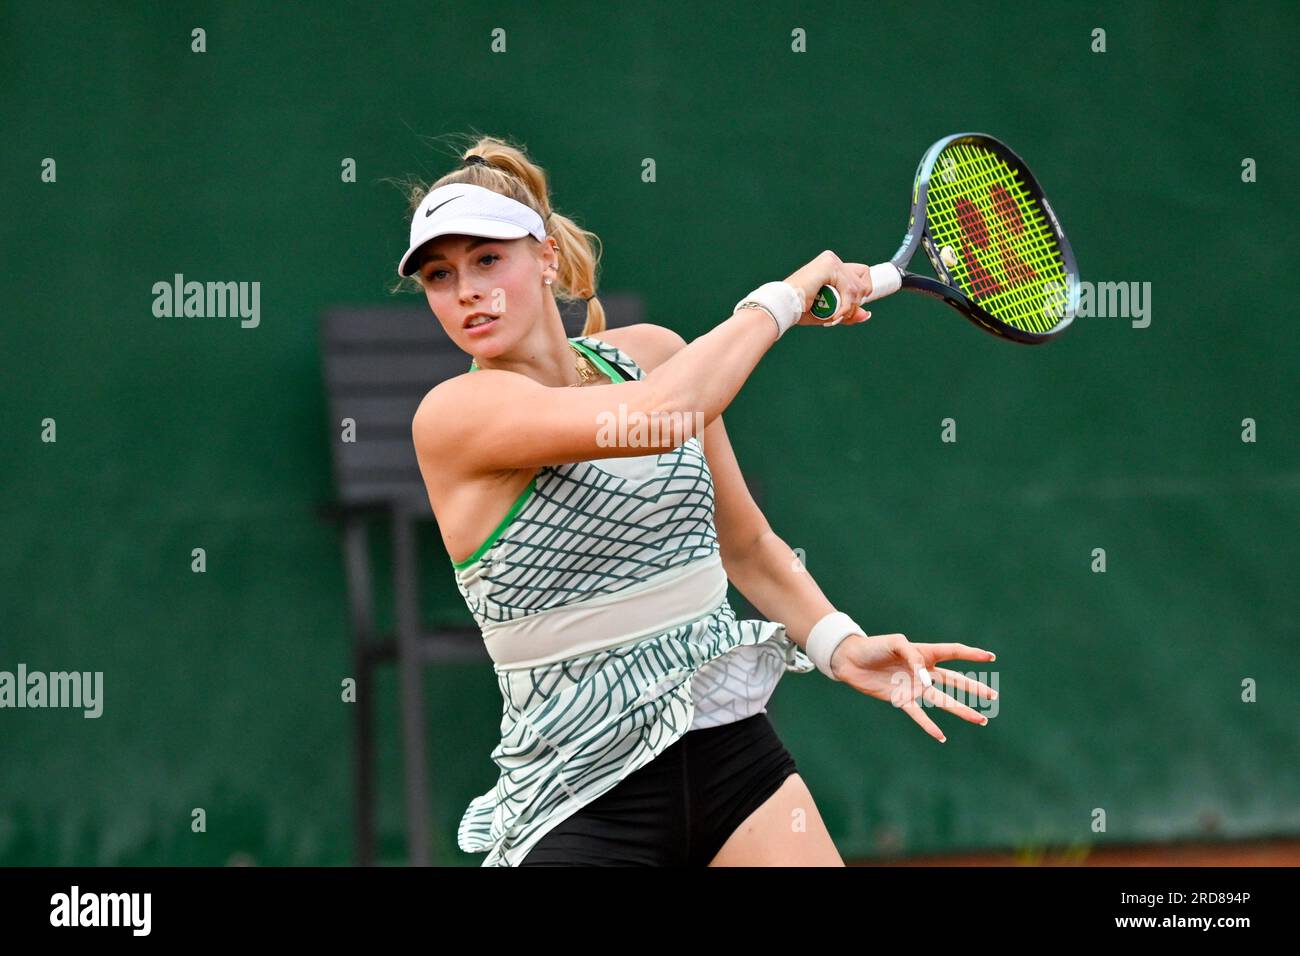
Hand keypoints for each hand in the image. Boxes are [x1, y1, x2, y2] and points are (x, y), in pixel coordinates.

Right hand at [784, 250, 874, 326]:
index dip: (861, 292)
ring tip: (834, 317)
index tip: (852, 307)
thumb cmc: (800, 310)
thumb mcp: (829, 313)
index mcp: (831, 266)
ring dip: (849, 308)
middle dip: (855, 303)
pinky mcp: (829, 266)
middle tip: (839, 315)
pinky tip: (834, 315)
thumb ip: (848, 312)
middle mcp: (832, 259)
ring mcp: (831, 261)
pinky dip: (845, 306)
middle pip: (863, 281)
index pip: (861, 274)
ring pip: (858, 287)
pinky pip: (849, 289)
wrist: (783, 307)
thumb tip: (867, 314)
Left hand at [829, 633, 997, 742]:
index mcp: (924, 652)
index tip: (991, 658)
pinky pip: (918, 714)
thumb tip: (927, 680)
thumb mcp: (896, 643)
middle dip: (974, 688)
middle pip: (954, 680)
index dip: (972, 654)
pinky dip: (929, 725)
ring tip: (981, 720)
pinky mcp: (901, 700)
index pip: (953, 652)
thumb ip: (914, 658)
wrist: (850, 660)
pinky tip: (941, 736)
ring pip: (943, 700)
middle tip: (993, 697)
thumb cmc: (873, 646)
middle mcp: (923, 672)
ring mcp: (914, 687)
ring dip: (961, 710)